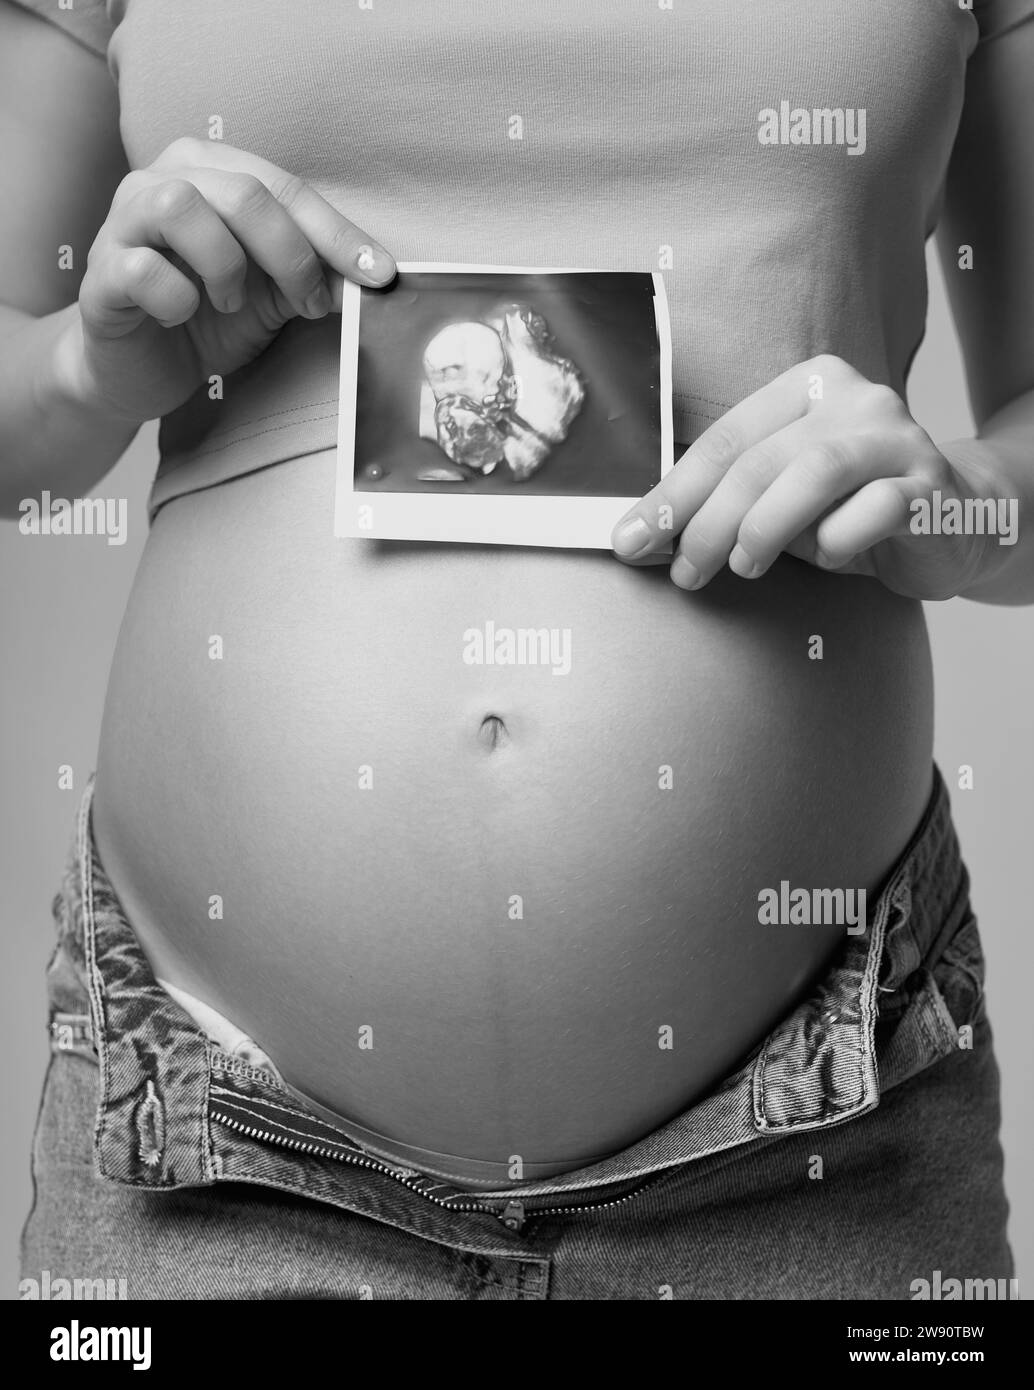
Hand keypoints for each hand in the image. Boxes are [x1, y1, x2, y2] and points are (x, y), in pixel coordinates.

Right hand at [62, 137, 395, 423]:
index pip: (285, 187)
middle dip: (291, 254)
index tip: (378, 275)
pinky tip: (181, 317)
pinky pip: (140, 268)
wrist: (144, 370)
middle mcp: (161, 179)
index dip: (336, 233)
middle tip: (306, 304)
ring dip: (224, 264)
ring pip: (180, 206)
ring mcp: (123, 223)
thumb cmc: (209, 318)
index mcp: (210, 171)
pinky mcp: (100, 274)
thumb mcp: (274, 294)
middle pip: (241, 192)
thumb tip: (370, 275)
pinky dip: (174, 297)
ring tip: (231, 302)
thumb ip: (316, 275)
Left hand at [612, 355, 994, 599]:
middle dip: (707, 524)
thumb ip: (724, 502)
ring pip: (814, 473)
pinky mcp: (931, 484)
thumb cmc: (848, 509)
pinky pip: (875, 510)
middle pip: (760, 460)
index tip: (630, 540)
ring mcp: (897, 438)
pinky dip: (840, 540)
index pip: (723, 441)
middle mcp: (854, 400)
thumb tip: (642, 536)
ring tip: (743, 568)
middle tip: (684, 573)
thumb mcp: (779, 498)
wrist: (951, 520)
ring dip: (764, 529)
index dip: (671, 495)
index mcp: (805, 387)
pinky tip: (831, 558)